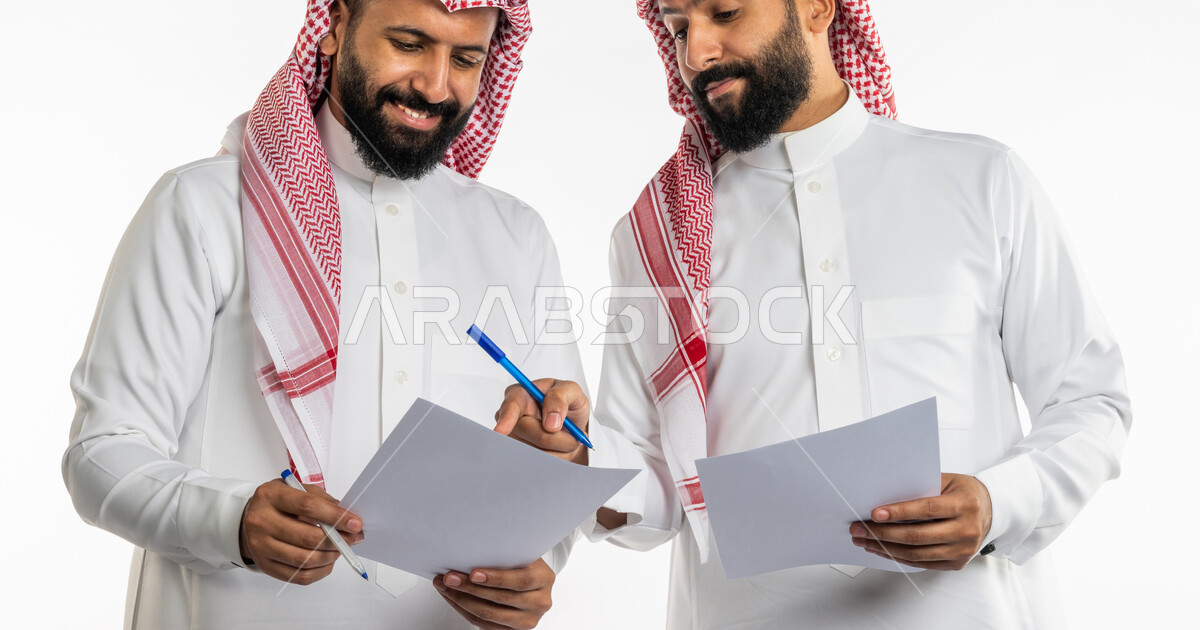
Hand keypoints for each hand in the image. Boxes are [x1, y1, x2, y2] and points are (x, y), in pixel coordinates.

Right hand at [239, 478, 363, 583]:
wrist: (248, 519)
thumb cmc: (277, 502)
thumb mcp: (296, 489)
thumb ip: (321, 500)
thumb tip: (348, 518)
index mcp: (271, 496)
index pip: (307, 507)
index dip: (335, 516)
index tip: (355, 523)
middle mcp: (261, 522)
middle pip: (307, 537)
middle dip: (337, 540)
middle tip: (352, 538)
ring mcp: (261, 546)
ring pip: (304, 560)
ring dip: (330, 556)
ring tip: (340, 549)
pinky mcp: (265, 565)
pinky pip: (298, 576)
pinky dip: (320, 571)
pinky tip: (327, 562)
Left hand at [434, 558, 554, 629]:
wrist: (531, 581)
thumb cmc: (522, 563)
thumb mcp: (521, 554)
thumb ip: (505, 554)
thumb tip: (471, 550)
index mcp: (544, 579)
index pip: (520, 580)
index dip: (496, 578)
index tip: (473, 573)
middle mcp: (540, 602)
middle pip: (501, 599)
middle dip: (470, 588)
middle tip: (450, 578)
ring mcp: (527, 620)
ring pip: (489, 614)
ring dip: (462, 600)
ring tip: (445, 587)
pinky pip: (483, 624)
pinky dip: (464, 610)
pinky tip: (453, 597)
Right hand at [494, 379, 589, 464]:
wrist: (574, 428)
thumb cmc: (568, 404)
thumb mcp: (571, 391)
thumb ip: (560, 397)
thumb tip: (551, 421)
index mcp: (520, 395)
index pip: (509, 406)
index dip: (505, 418)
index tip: (502, 430)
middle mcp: (512, 418)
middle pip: (528, 432)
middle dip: (557, 437)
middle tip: (575, 435)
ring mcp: (515, 439)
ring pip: (536, 451)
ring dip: (559, 447)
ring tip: (566, 438)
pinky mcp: (521, 456)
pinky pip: (540, 463)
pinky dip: (558, 457)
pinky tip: (559, 448)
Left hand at [849, 473, 992, 570]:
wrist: (991, 511)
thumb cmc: (964, 492)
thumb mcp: (946, 481)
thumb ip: (920, 488)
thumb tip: (883, 495)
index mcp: (964, 505)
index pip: (926, 510)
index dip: (898, 512)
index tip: (874, 513)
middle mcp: (966, 530)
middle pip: (917, 536)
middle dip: (882, 533)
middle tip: (859, 529)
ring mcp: (962, 550)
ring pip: (916, 554)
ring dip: (885, 548)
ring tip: (864, 540)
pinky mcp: (956, 563)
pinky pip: (921, 563)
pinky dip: (898, 557)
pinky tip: (881, 549)